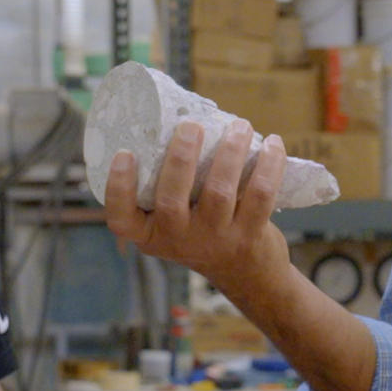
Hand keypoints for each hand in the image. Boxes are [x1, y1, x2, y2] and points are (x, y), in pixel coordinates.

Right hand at [103, 119, 290, 297]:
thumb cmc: (202, 231)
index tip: (125, 153)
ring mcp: (214, 240)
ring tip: (239, 125)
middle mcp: (179, 240)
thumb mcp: (175, 222)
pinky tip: (273, 144)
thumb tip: (181, 116)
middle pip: (171, 200)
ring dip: (230, 152)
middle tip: (190, 125)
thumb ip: (171, 186)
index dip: (118, 188)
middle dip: (181, 158)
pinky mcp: (249, 236)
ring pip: (219, 192)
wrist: (246, 273)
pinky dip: (269, 164)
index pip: (122, 219)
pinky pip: (260, 195)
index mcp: (151, 234)